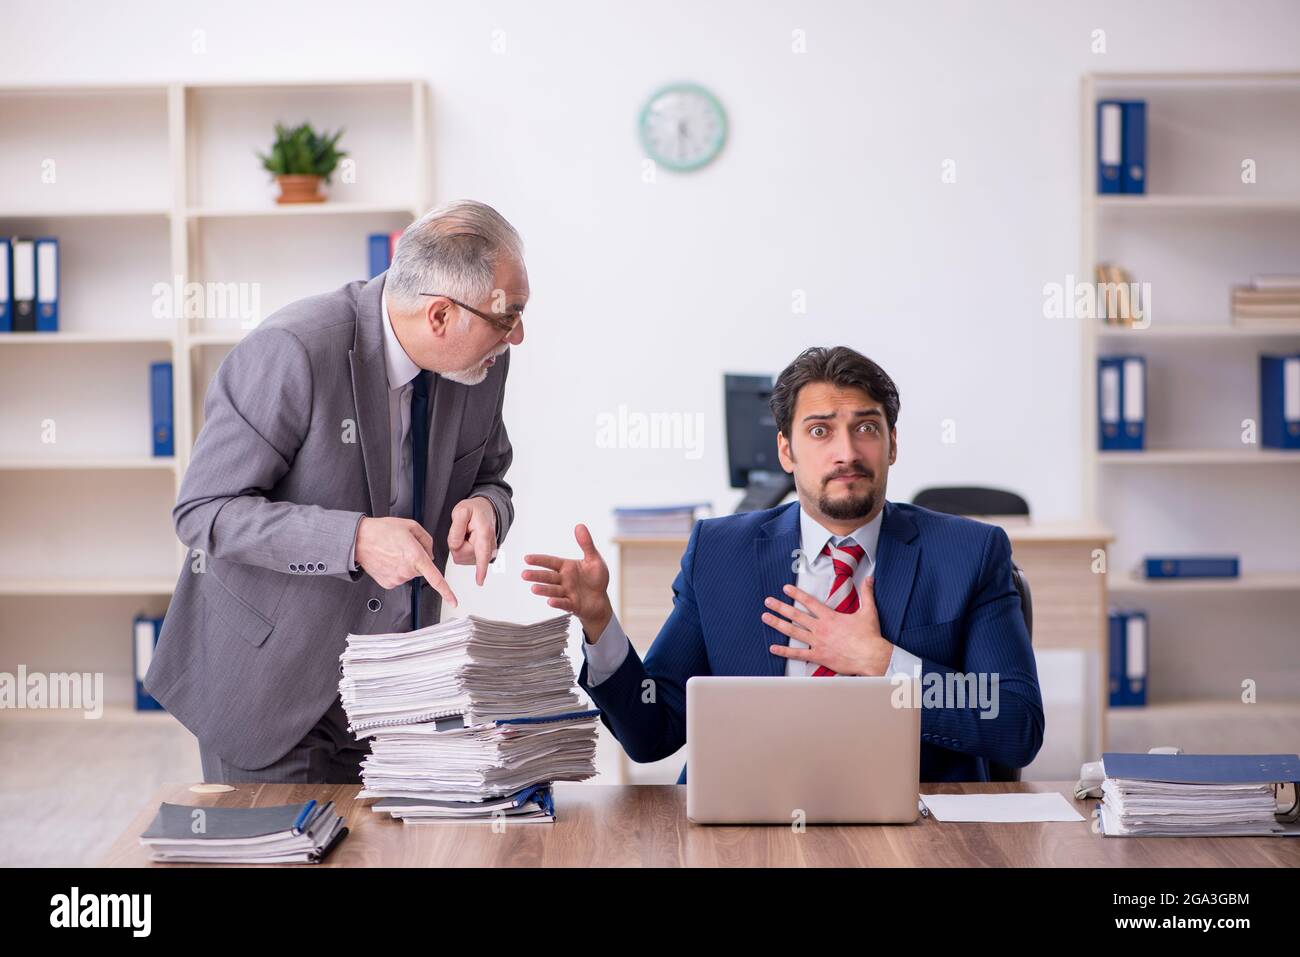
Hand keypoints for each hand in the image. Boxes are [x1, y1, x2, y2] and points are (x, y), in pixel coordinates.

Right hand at [354, 516, 456, 606]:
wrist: (360, 539)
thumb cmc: (382, 531)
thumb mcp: (411, 526)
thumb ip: (427, 540)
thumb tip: (430, 554)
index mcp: (415, 557)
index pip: (435, 579)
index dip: (446, 592)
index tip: (453, 602)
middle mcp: (406, 570)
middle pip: (421, 570)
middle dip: (416, 560)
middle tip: (403, 548)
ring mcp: (397, 579)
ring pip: (409, 574)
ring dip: (405, 564)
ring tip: (392, 552)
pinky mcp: (388, 583)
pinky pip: (399, 578)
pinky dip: (395, 570)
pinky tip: (387, 560)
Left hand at [448, 496, 497, 585]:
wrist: (485, 511)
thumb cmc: (475, 511)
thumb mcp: (462, 511)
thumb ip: (457, 527)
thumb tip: (455, 546)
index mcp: (484, 533)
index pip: (482, 553)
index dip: (481, 568)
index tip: (480, 581)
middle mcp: (488, 545)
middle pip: (461, 554)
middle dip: (455, 543)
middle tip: (462, 530)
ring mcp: (486, 553)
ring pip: (461, 557)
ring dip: (459, 546)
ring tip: (467, 534)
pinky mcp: (482, 558)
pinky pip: (463, 558)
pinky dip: (462, 549)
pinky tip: (469, 540)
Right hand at [521, 524, 613, 640]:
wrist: (601, 601)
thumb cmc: (596, 579)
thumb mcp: (594, 559)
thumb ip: (586, 544)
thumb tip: (579, 525)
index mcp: (567, 567)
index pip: (551, 562)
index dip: (539, 560)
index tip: (527, 558)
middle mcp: (564, 580)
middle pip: (548, 577)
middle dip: (536, 575)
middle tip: (524, 574)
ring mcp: (567, 593)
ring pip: (553, 590)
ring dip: (544, 589)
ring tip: (533, 588)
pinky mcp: (572, 605)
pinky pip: (564, 603)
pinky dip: (557, 602)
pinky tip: (550, 601)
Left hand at [763, 578, 892, 675]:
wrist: (871, 656)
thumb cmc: (869, 636)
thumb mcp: (869, 611)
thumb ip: (866, 594)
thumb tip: (870, 579)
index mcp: (830, 617)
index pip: (809, 602)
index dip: (796, 594)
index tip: (785, 588)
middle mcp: (820, 629)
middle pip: (796, 615)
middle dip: (780, 607)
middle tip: (768, 602)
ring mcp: (817, 643)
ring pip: (793, 632)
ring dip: (778, 624)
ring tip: (765, 617)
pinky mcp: (819, 656)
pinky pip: (798, 654)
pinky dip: (785, 652)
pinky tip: (773, 648)